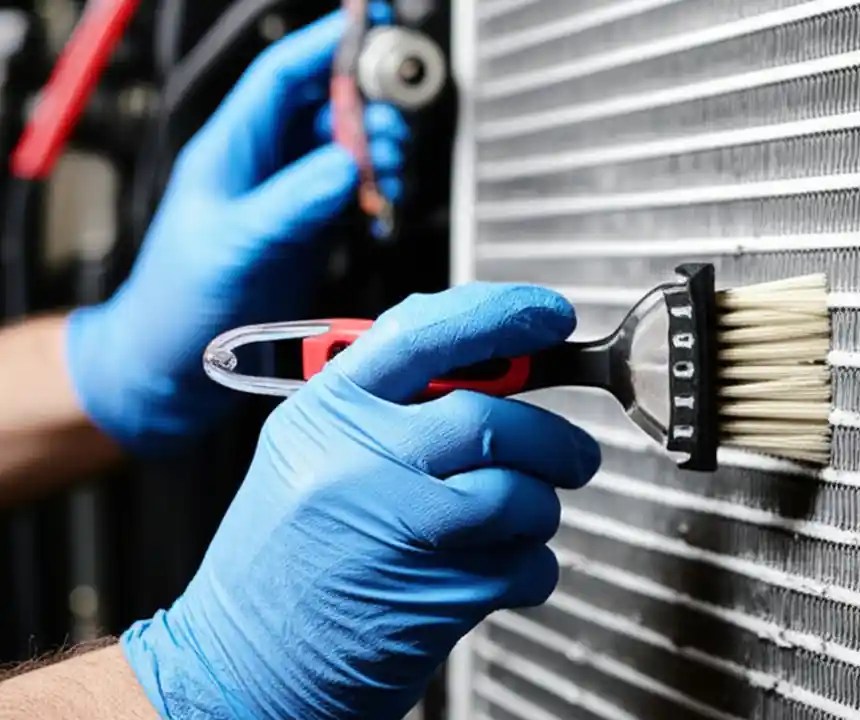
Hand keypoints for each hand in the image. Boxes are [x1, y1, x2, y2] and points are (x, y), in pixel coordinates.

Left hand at [64, 12, 408, 452]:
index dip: (328, 43)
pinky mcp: (311, 230)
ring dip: (379, 149)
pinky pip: (355, 190)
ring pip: (347, 147)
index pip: (284, 74)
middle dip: (369, 102)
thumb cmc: (178, 303)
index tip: (373, 24)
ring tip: (393, 168)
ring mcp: (291, 196)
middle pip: (327, 105)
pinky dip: (378, 190)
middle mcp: (265, 164)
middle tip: (400, 115)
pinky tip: (385, 203)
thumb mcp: (235, 244)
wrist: (174, 367)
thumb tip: (346, 164)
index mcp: (232, 148)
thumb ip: (293, 202)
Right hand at [119, 284, 601, 719]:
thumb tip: (495, 362)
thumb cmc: (285, 560)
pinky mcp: (441, 596)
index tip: (547, 317)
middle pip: (492, 419)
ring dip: (541, 508)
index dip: (501, 315)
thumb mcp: (312, 453)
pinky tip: (496, 572)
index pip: (425, 332)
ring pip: (523, 493)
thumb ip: (394, 403)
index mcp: (327, 413)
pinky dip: (532, 568)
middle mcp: (360, 462)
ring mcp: (400, 530)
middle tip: (573, 453)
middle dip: (554, 438)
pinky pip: (528, 563)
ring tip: (519, 521)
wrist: (244, 667)